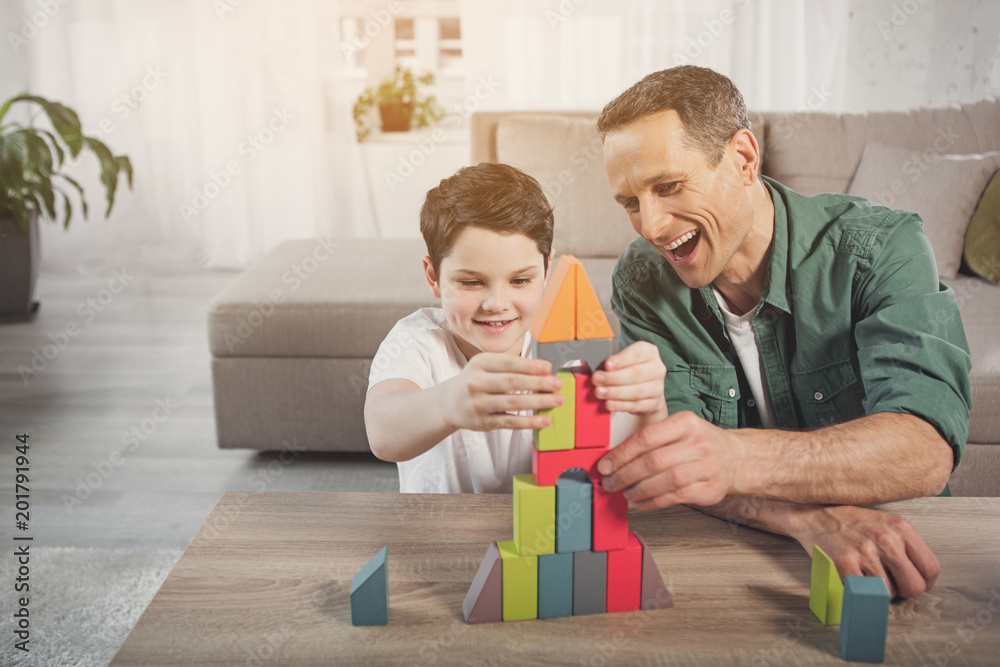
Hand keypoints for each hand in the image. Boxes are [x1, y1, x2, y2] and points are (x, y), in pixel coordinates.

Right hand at [443, 353, 562, 431]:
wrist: (448, 404)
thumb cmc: (474, 381)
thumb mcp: (485, 366)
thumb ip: (511, 366)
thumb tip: (544, 369)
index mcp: (479, 363)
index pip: (508, 363)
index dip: (530, 365)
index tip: (549, 367)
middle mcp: (476, 383)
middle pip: (512, 382)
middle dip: (538, 383)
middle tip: (557, 384)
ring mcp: (479, 404)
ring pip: (512, 403)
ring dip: (537, 401)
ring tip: (556, 400)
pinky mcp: (483, 422)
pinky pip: (509, 422)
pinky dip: (529, 422)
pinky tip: (544, 420)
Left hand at [592, 341, 667, 418]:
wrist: (646, 390)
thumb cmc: (630, 370)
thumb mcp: (621, 361)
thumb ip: (610, 363)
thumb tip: (593, 369)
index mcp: (649, 352)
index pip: (637, 353)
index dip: (622, 360)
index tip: (607, 365)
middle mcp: (656, 368)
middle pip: (636, 374)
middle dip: (614, 378)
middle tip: (597, 380)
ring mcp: (657, 387)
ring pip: (637, 391)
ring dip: (615, 392)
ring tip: (600, 392)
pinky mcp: (654, 403)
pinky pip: (637, 405)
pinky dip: (621, 405)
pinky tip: (609, 404)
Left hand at [597, 411, 744, 507]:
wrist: (737, 458)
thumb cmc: (700, 443)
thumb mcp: (680, 429)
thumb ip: (652, 440)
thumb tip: (615, 458)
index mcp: (686, 422)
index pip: (646, 437)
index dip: (621, 454)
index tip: (605, 464)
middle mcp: (699, 443)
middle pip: (653, 461)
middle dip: (625, 474)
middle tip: (610, 481)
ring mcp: (706, 467)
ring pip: (664, 481)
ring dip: (638, 490)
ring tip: (625, 492)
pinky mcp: (709, 490)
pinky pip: (674, 497)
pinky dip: (653, 502)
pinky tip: (640, 501)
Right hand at [791, 504, 939, 598]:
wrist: (814, 513)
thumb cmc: (851, 521)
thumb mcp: (885, 522)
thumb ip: (905, 545)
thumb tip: (921, 576)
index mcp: (901, 527)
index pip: (930, 569)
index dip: (924, 583)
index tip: (913, 582)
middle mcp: (886, 539)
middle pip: (914, 587)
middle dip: (904, 591)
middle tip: (892, 584)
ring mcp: (865, 551)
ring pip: (888, 593)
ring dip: (878, 590)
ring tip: (867, 575)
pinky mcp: (844, 562)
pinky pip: (864, 592)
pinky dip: (860, 590)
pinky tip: (854, 577)